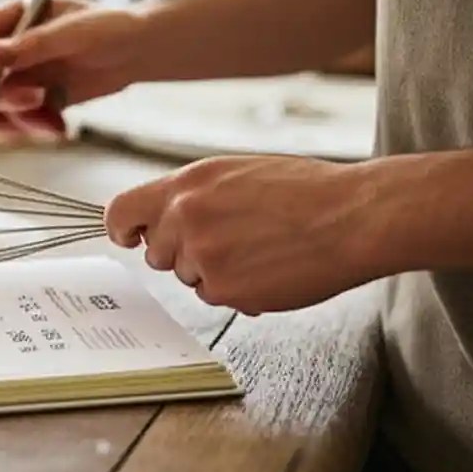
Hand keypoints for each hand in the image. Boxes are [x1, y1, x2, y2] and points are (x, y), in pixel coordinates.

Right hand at [0, 0, 145, 134]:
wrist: (138, 52)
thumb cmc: (111, 28)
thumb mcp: (72, 32)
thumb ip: (30, 44)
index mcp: (19, 16)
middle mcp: (12, 45)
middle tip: (31, 101)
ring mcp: (22, 73)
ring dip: (17, 118)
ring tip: (51, 122)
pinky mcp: (34, 98)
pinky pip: (19, 120)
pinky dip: (34, 128)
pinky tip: (58, 127)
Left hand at [104, 155, 378, 314]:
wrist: (352, 216)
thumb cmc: (304, 191)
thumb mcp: (235, 174)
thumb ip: (192, 196)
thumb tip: (160, 217)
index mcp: (186, 185)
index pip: (120, 211)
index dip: (121, 229)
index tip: (128, 237)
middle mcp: (185, 218)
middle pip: (155, 252)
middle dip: (181, 252)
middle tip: (228, 240)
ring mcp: (202, 256)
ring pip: (186, 276)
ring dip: (212, 270)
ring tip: (258, 249)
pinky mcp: (224, 289)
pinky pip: (214, 296)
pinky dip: (237, 289)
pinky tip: (269, 269)